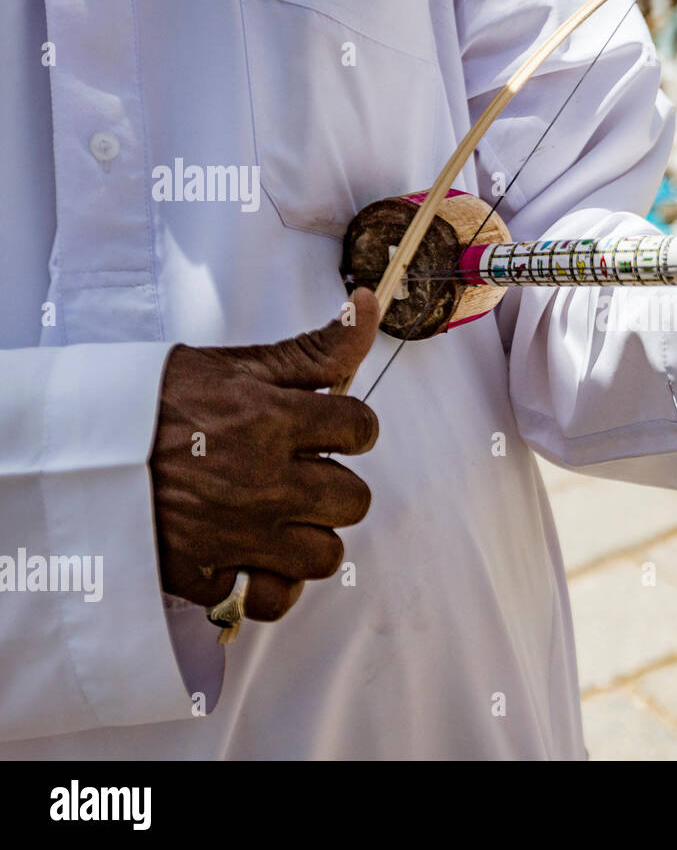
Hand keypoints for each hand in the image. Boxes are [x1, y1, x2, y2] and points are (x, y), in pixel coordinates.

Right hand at [151, 291, 381, 622]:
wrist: (78, 445)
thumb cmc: (158, 399)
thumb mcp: (238, 364)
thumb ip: (315, 347)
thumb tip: (371, 305)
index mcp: (271, 420)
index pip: (360, 429)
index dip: (350, 427)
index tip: (328, 428)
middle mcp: (262, 481)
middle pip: (353, 500)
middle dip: (334, 485)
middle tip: (302, 474)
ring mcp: (237, 533)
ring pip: (324, 555)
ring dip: (311, 537)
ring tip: (283, 518)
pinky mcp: (206, 573)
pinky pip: (272, 599)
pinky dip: (273, 586)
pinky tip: (261, 559)